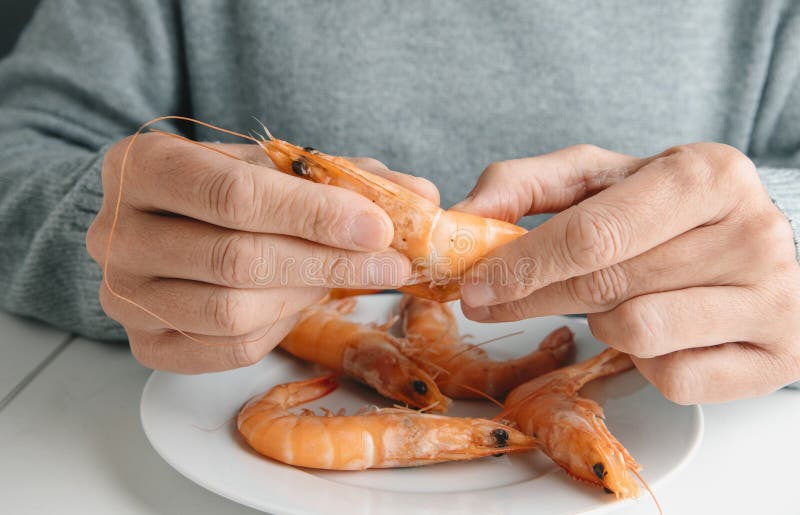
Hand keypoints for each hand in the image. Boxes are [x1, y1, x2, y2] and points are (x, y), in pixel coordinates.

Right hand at [87, 133, 437, 372]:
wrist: (165, 222)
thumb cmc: (225, 189)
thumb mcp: (273, 167)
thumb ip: (342, 176)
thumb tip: (420, 194)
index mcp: (142, 165)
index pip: (235, 194)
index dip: (315, 215)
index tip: (379, 226)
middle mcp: (116, 232)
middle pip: (237, 258)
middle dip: (327, 263)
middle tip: (389, 263)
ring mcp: (123, 294)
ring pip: (231, 310)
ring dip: (308, 296)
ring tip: (350, 278)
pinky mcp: (145, 342)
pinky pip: (225, 348)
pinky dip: (280, 326)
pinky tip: (305, 299)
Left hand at [456, 143, 799, 402]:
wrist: (755, 243)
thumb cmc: (665, 211)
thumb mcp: (600, 179)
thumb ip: (528, 185)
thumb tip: (466, 214)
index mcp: (705, 175)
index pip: (593, 235)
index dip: (523, 266)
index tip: (474, 285)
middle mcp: (750, 233)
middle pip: (607, 286)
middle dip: (533, 299)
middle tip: (492, 302)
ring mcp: (771, 298)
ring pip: (638, 334)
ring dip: (601, 323)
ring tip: (608, 301)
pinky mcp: (776, 355)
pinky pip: (675, 378)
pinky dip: (644, 361)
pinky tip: (651, 332)